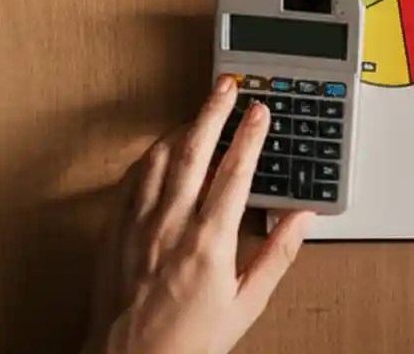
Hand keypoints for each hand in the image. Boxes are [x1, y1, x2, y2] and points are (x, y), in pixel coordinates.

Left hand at [85, 75, 314, 353]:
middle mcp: (171, 226)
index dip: (251, 135)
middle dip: (213, 111)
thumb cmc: (186, 343)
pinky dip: (150, 155)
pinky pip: (132, 179)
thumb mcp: (246, 305)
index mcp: (209, 243)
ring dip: (182, 128)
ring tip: (199, 111)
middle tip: (226, 86)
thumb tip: (300, 220)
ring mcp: (138, 225)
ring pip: (159, 158)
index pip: (235, 172)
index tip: (260, 111)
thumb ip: (276, 256)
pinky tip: (160, 149)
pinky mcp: (114, 232)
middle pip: (194, 150)